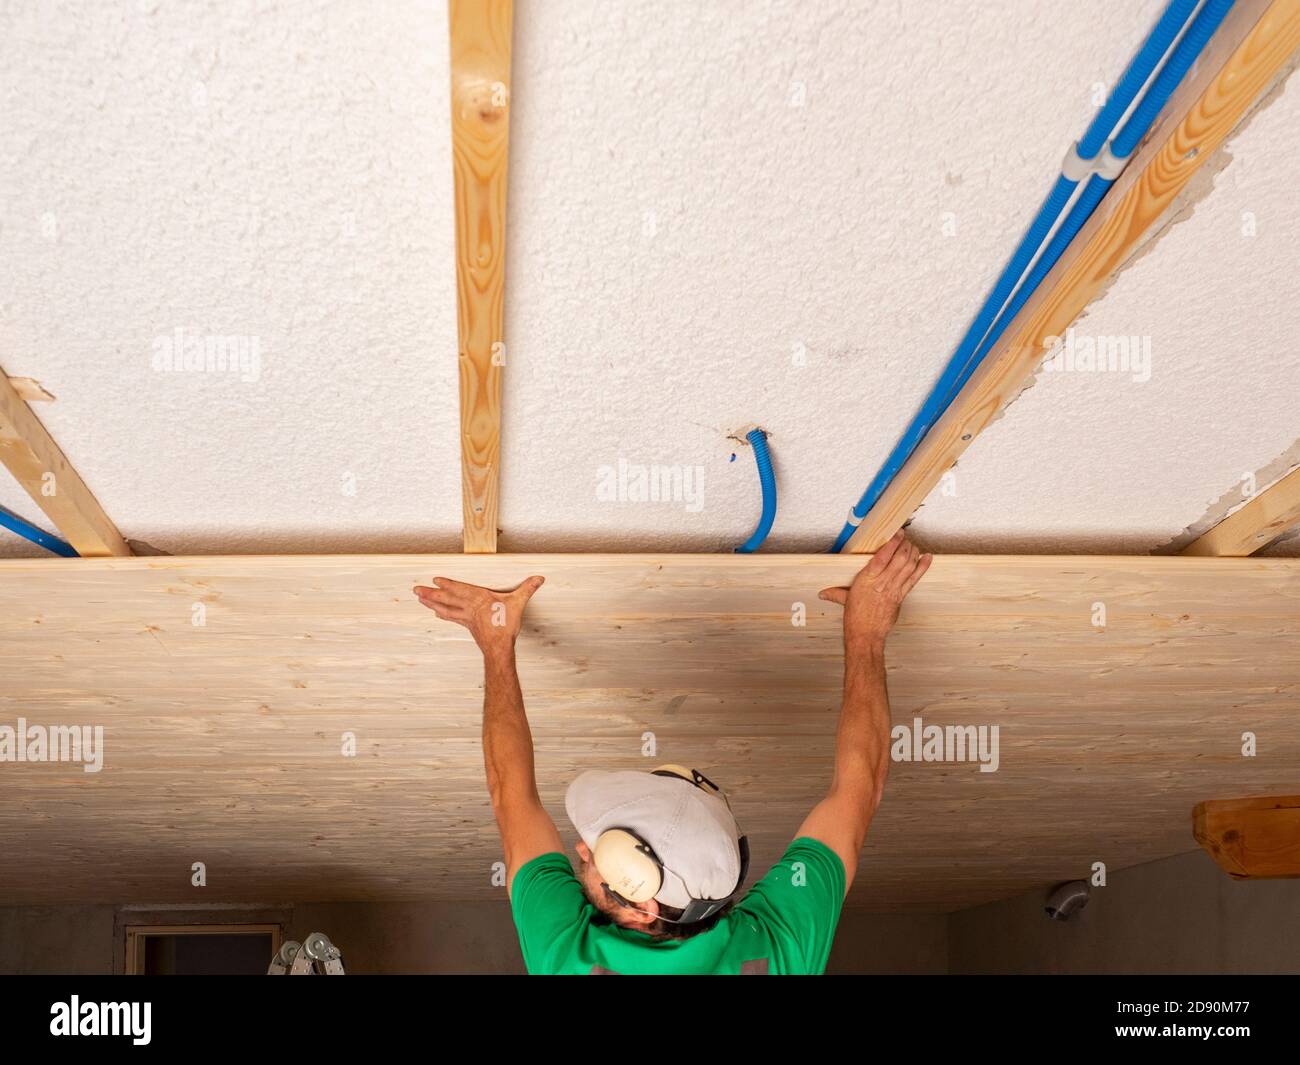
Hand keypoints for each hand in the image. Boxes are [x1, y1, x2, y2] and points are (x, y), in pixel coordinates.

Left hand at [413, 575, 544, 656]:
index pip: (460, 590)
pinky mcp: (468, 626)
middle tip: (416, 589)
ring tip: (420, 599)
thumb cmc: (506, 625)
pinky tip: (436, 614)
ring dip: (432, 603)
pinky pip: (453, 618)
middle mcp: (470, 607)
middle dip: (431, 594)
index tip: (434, 580)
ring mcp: (467, 618)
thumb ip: (527, 589)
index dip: (447, 585)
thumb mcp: (518, 603)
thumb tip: (539, 578)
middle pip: (447, 599)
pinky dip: (443, 614)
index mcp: (480, 599)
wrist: (500, 648)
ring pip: (446, 608)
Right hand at [818, 530, 930, 650]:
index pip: (883, 556)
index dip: (892, 543)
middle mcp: (881, 582)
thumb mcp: (844, 601)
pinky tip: (927, 558)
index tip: (897, 534)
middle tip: (906, 540)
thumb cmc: (855, 618)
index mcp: (867, 579)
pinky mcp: (900, 597)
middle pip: (899, 558)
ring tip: (913, 546)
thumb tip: (823, 593)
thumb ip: (835, 593)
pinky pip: (914, 579)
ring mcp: (893, 589)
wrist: (866, 635)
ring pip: (908, 566)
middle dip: (905, 546)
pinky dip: (922, 567)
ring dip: (913, 553)